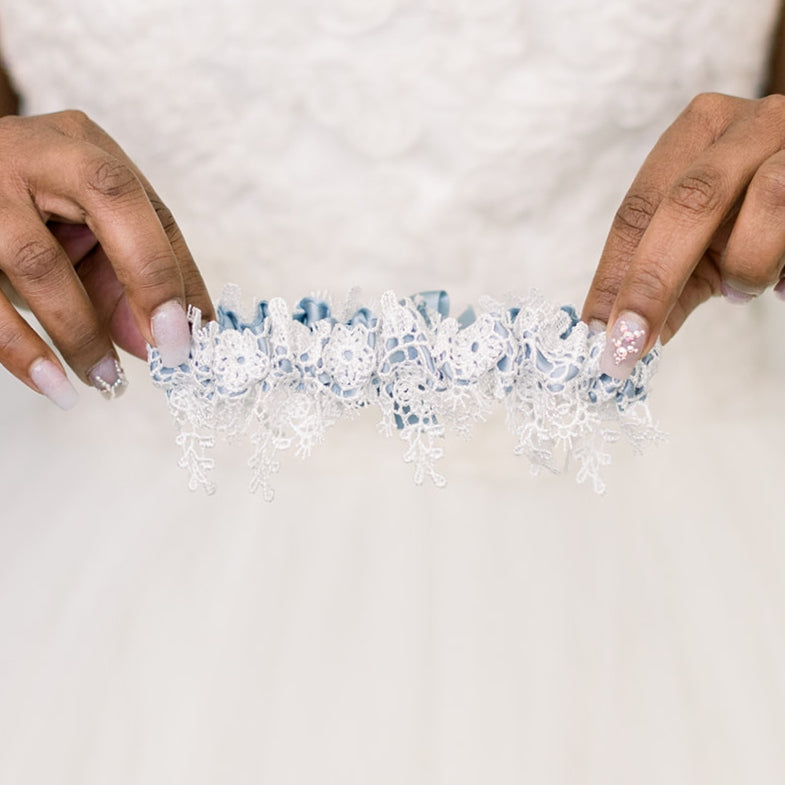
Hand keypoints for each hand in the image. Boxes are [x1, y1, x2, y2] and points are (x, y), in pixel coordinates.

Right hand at [0, 110, 213, 407]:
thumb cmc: (31, 212)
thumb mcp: (85, 230)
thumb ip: (133, 281)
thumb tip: (171, 346)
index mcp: (78, 146)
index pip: (139, 199)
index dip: (169, 268)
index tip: (190, 335)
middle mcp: (29, 152)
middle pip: (104, 200)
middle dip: (144, 284)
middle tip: (166, 352)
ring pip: (34, 260)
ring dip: (80, 333)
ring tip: (107, 380)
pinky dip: (20, 350)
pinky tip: (52, 383)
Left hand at [582, 92, 784, 377]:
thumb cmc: (760, 213)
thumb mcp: (706, 240)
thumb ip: (665, 284)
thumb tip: (618, 341)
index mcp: (697, 132)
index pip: (640, 207)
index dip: (614, 274)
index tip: (599, 332)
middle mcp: (748, 123)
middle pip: (690, 202)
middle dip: (653, 281)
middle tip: (632, 341)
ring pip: (769, 202)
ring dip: (747, 266)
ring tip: (745, 288)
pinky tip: (784, 283)